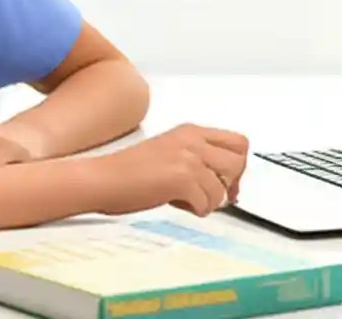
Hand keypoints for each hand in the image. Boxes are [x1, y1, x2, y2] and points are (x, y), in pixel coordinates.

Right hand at [88, 123, 248, 217]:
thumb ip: (197, 157)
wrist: (103, 178)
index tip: (228, 183)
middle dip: (230, 183)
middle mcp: (193, 141)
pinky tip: (175, 202)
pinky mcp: (181, 179)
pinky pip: (206, 204)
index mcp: (191, 131)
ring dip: (208, 202)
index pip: (238, 142)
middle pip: (238, 162)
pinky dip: (195, 210)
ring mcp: (188, 159)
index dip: (238, 166)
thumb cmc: (129, 170)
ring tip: (184, 199)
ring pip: (222, 189)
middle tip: (213, 196)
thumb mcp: (170, 150)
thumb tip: (225, 182)